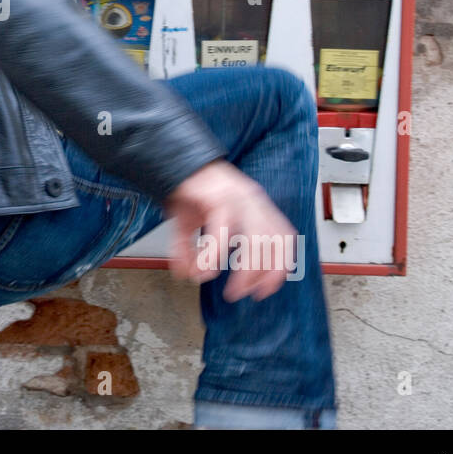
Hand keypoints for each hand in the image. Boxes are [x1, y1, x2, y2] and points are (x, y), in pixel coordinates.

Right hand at [163, 159, 296, 302]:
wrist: (169, 160)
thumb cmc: (187, 190)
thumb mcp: (191, 224)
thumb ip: (191, 250)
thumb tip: (185, 274)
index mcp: (256, 205)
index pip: (283, 237)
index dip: (279, 266)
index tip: (264, 290)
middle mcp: (252, 200)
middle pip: (274, 241)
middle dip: (261, 274)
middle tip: (241, 293)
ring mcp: (237, 197)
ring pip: (256, 238)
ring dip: (246, 270)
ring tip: (230, 289)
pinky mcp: (218, 195)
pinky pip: (224, 230)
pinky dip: (216, 255)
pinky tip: (204, 268)